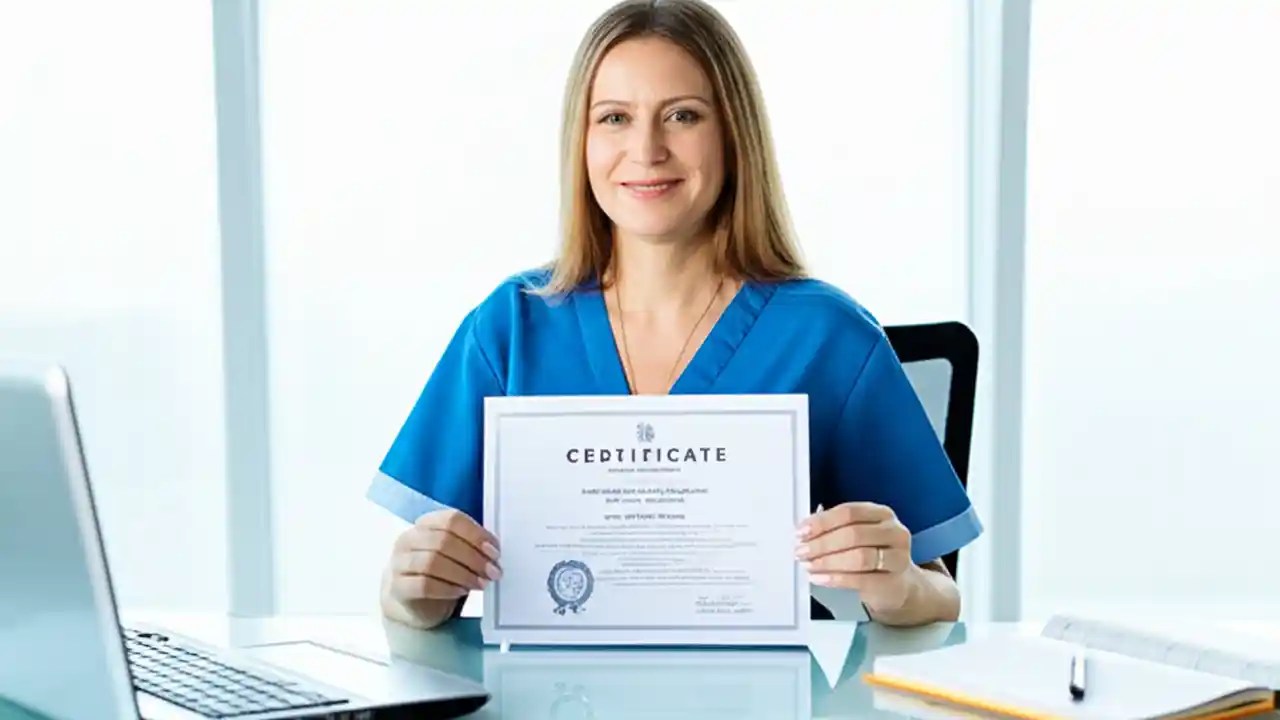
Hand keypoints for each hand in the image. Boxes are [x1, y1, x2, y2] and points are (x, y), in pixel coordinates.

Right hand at [383, 509, 501, 625]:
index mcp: (426, 524)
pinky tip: (461, 591)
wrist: (411, 601)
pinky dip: (448, 588)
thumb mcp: (454, 554)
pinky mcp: (399, 587)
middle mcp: (409, 539)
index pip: (451, 519)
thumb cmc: (438, 573)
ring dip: (463, 574)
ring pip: (432, 563)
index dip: (476, 534)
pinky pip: (424, 585)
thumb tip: (493, 553)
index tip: (494, 551)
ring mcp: (400, 562)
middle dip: (473, 557)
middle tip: (492, 571)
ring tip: (480, 583)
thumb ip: (470, 547)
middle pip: (443, 541)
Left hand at [796, 502, 913, 613]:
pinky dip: (837, 579)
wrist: (897, 585)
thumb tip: (805, 531)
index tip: (801, 531)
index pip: (849, 512)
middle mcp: (893, 532)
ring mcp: (898, 557)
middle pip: (853, 534)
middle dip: (822, 543)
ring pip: (859, 556)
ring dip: (828, 561)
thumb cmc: (873, 555)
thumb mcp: (858, 536)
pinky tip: (821, 578)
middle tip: (801, 551)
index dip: (822, 521)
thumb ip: (835, 529)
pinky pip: (862, 580)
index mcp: (882, 514)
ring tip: (809, 565)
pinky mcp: (893, 582)